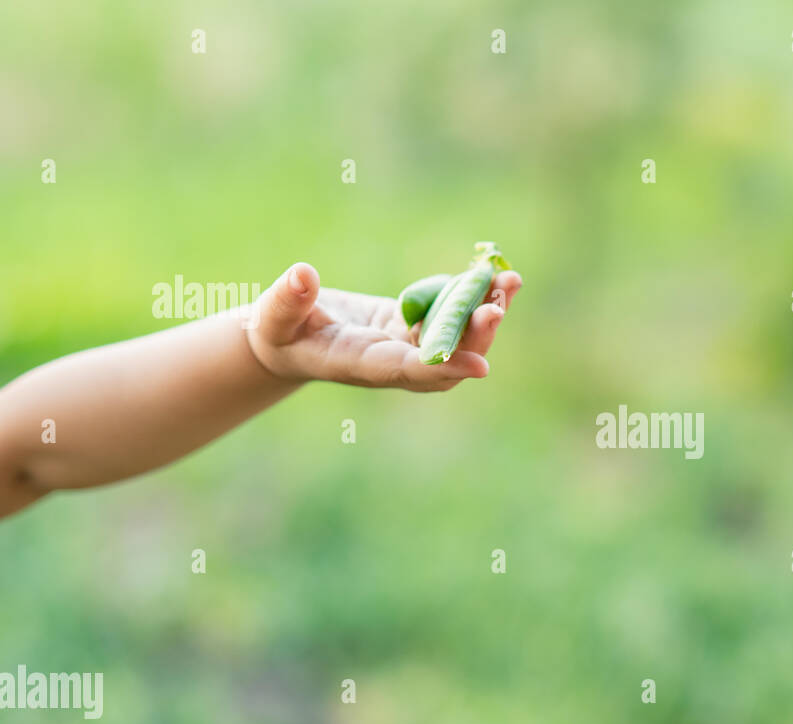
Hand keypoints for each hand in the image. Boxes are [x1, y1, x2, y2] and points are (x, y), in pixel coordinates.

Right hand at [244, 263, 522, 391]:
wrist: (291, 336)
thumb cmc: (278, 330)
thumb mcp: (273, 317)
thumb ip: (286, 300)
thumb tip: (302, 275)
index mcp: (363, 365)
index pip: (408, 371)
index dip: (444, 368)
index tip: (480, 366)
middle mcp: (396, 362)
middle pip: (446, 358)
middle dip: (476, 335)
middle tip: (499, 305)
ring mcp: (409, 346)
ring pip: (457, 337)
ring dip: (486, 312)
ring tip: (510, 280)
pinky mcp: (415, 327)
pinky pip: (451, 316)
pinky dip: (474, 298)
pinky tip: (495, 275)